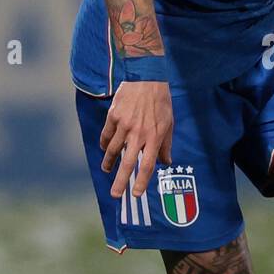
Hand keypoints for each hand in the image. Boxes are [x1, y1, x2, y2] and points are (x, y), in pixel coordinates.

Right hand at [99, 80, 173, 197]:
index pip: (148, 165)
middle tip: (115, 195)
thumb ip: (166, 144)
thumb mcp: (169, 123)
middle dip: (120, 181)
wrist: (146, 78)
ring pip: (113, 150)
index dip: (141, 181)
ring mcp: (124, 125)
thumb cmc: (161, 102)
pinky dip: (104, 144)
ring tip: (107, 170)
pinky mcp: (113, 116)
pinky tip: (104, 149)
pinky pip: (106, 135)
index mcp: (155, 136)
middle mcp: (139, 133)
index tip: (136, 194)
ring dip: (109, 162)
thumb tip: (166, 162)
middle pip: (128, 163)